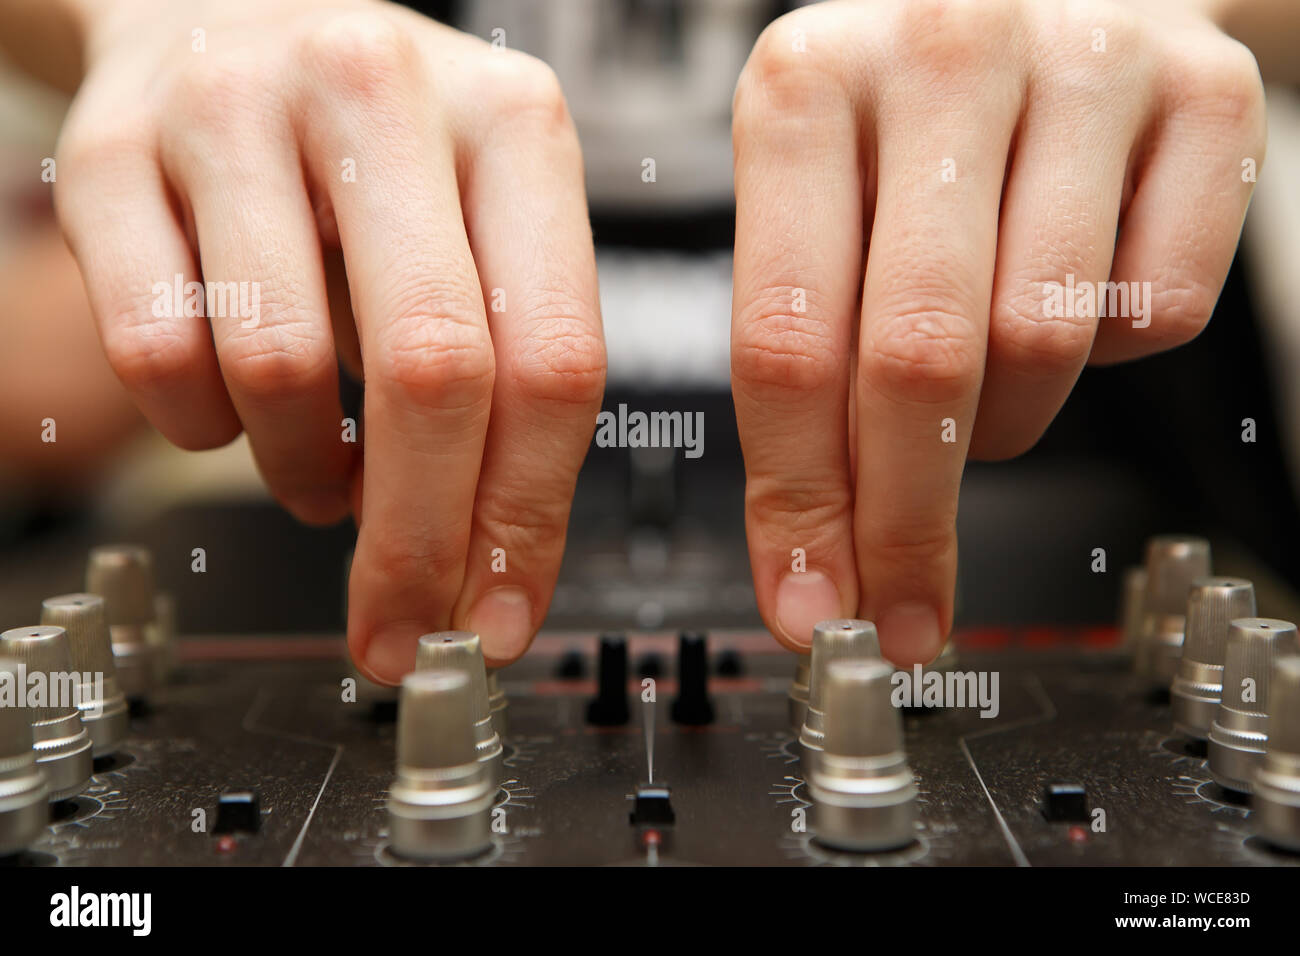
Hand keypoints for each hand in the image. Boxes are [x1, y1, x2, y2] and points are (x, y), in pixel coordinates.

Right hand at [53, 0, 605, 680]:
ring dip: (303, 472)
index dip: (525, 518)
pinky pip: (158, 354)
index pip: (552, 358)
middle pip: (433, 373)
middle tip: (400, 622)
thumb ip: (504, 378)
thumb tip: (486, 574)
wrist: (225, 14)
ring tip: (320, 468)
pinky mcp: (114, 147)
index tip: (497, 616)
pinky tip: (238, 405)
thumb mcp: (484, 227)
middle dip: (416, 538)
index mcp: (514, 125)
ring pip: (282, 370)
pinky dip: (204, 425)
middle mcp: (382, 95)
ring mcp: (239, 109)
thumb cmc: (375, 154)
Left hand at [729, 0, 1263, 662]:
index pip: (787, 341)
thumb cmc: (911, 128)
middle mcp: (939, 50)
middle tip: (903, 611)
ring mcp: (1082, 60)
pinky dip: (1111, 349)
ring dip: (1007, 420)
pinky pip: (1159, 311)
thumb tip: (814, 555)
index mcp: (802, 86)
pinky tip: (1072, 294)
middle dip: (906, 520)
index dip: (801, 501)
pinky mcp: (1204, 90)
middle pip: (918, 358)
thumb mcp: (815, 206)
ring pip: (1044, 343)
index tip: (810, 606)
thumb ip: (802, 356)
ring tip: (982, 391)